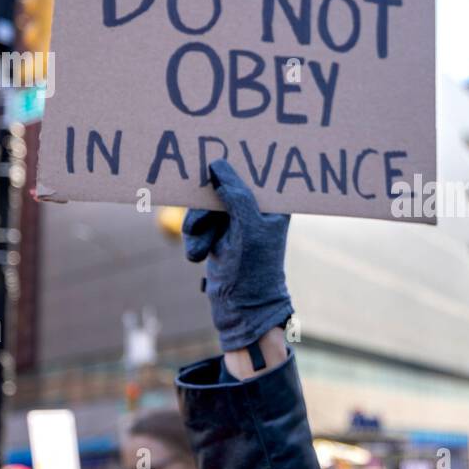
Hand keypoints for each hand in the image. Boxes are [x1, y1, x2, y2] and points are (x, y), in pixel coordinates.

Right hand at [183, 159, 292, 351]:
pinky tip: (199, 257)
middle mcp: (256, 210)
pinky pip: (196, 224)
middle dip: (205, 208)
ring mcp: (236, 223)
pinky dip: (194, 240)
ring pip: (203, 206)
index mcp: (274, 204)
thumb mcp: (248, 227)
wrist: (240, 311)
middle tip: (199, 224)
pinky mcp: (218, 236)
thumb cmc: (253, 270)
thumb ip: (235, 193)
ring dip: (196, 227)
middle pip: (220, 187)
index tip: (210, 157)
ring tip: (200, 251)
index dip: (232, 166)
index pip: (253, 172)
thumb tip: (217, 164)